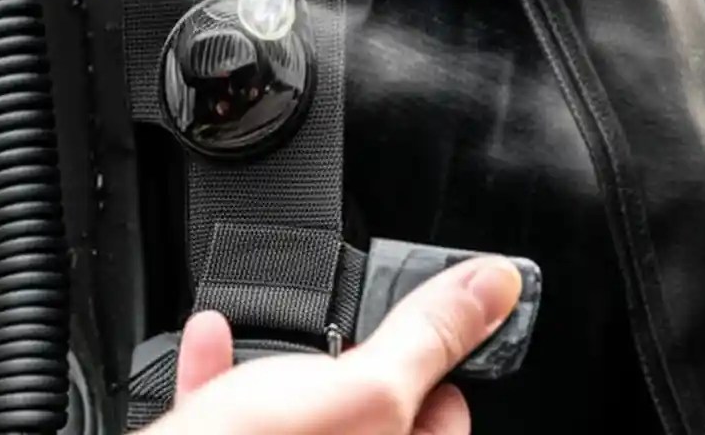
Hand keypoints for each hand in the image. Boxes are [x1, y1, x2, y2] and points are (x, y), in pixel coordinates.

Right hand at [147, 256, 523, 434]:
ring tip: (276, 320)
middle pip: (369, 409)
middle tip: (346, 325)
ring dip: (283, 360)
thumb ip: (428, 336)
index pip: (448, 417)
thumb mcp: (365, 388)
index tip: (422, 323)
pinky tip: (212, 340)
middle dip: (353, 359)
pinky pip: (236, 414)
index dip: (439, 364)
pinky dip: (224, 376)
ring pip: (299, 410)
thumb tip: (492, 287)